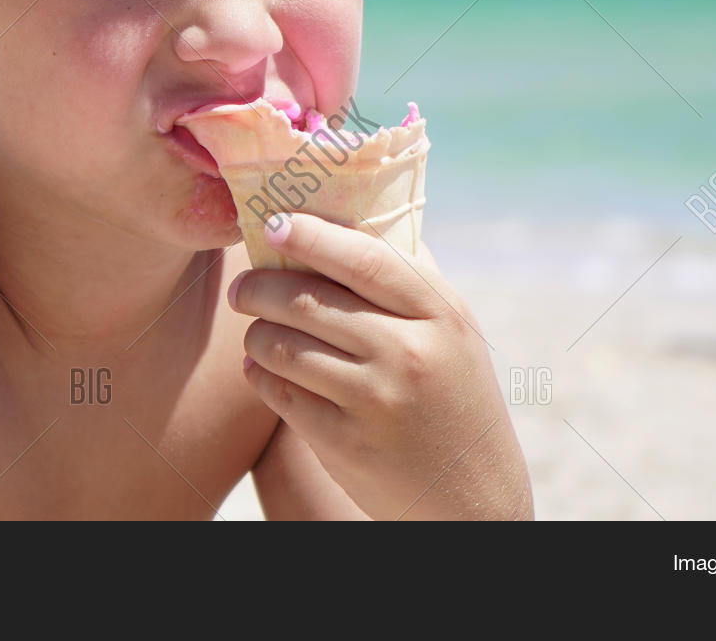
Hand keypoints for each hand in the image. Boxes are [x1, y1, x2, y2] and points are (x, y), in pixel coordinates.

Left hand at [230, 212, 532, 519]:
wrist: (473, 497)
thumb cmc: (453, 396)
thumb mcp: (453, 331)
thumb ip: (407, 277)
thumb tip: (349, 217)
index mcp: (439, 312)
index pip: (362, 258)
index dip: (310, 235)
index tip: (273, 223)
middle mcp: (410, 352)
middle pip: (306, 300)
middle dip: (258, 287)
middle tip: (241, 288)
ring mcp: (377, 399)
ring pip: (283, 346)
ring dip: (256, 334)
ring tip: (256, 331)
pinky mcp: (346, 442)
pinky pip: (279, 393)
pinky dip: (260, 375)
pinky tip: (262, 369)